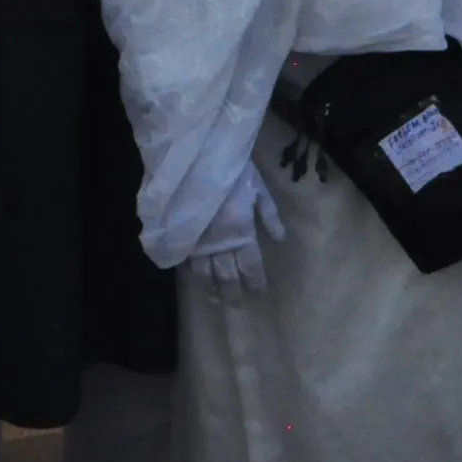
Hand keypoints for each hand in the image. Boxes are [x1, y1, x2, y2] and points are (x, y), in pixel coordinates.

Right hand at [189, 164, 285, 299]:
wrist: (198, 156)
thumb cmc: (232, 169)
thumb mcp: (258, 188)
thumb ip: (269, 215)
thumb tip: (280, 239)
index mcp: (242, 231)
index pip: (251, 266)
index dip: (256, 282)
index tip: (259, 293)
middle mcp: (220, 243)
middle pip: (228, 276)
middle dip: (233, 293)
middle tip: (236, 306)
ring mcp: (197, 240)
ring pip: (205, 274)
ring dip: (211, 289)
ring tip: (215, 299)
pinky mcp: (181, 234)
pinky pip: (185, 260)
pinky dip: (191, 272)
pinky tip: (194, 277)